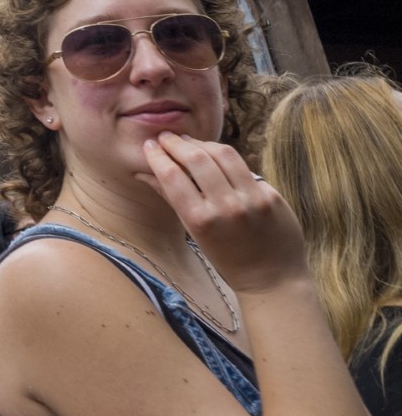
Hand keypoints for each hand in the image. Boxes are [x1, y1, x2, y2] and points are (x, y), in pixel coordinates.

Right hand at [139, 132, 307, 294]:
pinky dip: (226, 160)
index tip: (150, 146)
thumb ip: (171, 198)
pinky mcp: (272, 195)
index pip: (172, 175)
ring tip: (191, 143)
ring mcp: (252, 199)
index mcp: (200, 220)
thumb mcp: (194, 232)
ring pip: (223, 154)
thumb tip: (143, 173)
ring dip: (202, 143)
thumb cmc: (226, 258)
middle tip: (166, 137)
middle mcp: (226, 207)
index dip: (157, 156)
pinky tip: (216, 158)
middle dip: (177, 143)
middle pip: (196, 158)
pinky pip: (244, 168)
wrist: (272, 278)